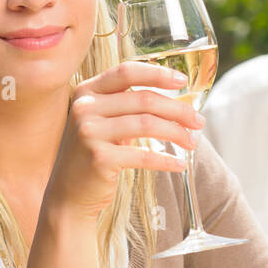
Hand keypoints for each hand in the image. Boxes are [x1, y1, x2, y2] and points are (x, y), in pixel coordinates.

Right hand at [43, 60, 205, 219]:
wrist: (69, 194)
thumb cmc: (94, 153)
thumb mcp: (102, 121)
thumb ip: (125, 104)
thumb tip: (176, 99)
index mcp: (86, 91)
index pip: (126, 72)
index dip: (157, 73)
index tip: (183, 81)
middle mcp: (84, 107)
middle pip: (143, 99)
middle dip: (178, 110)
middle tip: (199, 121)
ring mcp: (89, 132)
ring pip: (147, 124)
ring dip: (176, 133)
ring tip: (192, 142)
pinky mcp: (99, 158)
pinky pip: (143, 155)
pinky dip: (166, 160)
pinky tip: (179, 164)